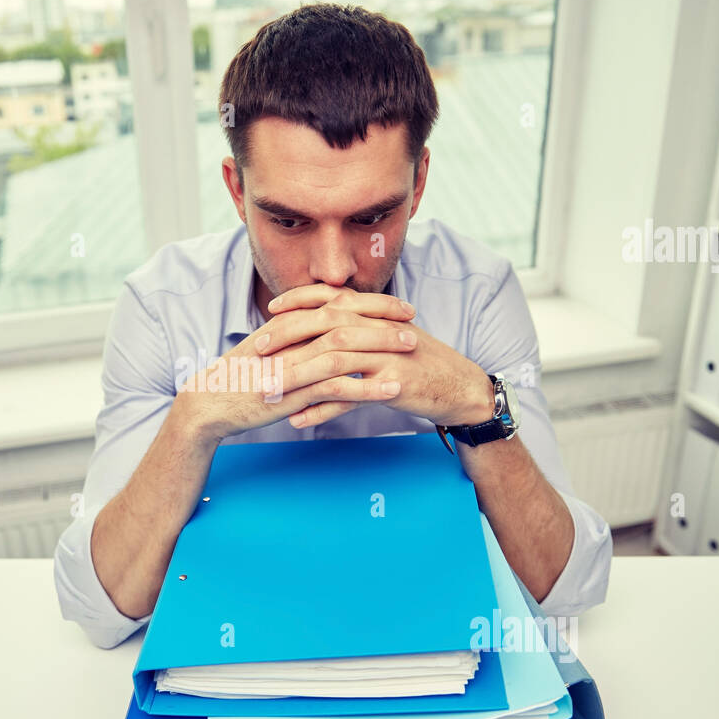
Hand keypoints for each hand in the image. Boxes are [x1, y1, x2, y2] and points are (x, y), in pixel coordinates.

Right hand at [173, 289, 417, 441]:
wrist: (211, 402)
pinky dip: (367, 388)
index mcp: (289, 322)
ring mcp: (293, 364)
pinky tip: (392, 390)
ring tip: (411, 351)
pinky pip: (337, 387)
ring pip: (345, 349)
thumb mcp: (271, 348)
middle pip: (346, 319)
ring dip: (382, 349)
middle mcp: (292, 337)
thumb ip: (298, 335)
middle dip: (384, 320)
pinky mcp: (293, 393)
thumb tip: (327, 327)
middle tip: (413, 323)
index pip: (338, 303)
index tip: (400, 307)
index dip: (373, 303)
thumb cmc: (243, 377)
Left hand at [260, 285, 494, 428]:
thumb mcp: (388, 338)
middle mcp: (378, 329)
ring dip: (296, 375)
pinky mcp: (393, 384)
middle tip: (258, 349)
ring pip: (333, 360)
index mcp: (375, 314)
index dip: (299, 301)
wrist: (460, 387)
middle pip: (325, 324)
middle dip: (287, 335)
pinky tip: (298, 420)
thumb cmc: (419, 363)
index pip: (331, 298)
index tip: (271, 311)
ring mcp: (386, 356)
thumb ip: (359, 327)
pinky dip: (322, 409)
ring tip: (267, 390)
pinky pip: (350, 397)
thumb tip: (325, 326)